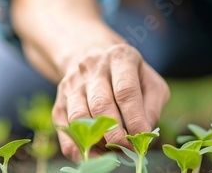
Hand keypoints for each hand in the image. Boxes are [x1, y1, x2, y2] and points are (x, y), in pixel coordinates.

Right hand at [51, 44, 169, 161]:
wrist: (93, 56)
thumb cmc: (130, 75)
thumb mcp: (149, 81)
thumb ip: (152, 106)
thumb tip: (144, 133)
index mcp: (120, 58)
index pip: (125, 91)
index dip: (134, 118)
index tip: (142, 137)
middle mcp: (92, 67)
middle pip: (101, 105)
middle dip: (115, 134)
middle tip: (128, 149)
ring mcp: (72, 84)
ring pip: (79, 118)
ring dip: (96, 141)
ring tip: (112, 153)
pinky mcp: (59, 101)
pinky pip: (64, 129)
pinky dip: (77, 147)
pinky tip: (92, 156)